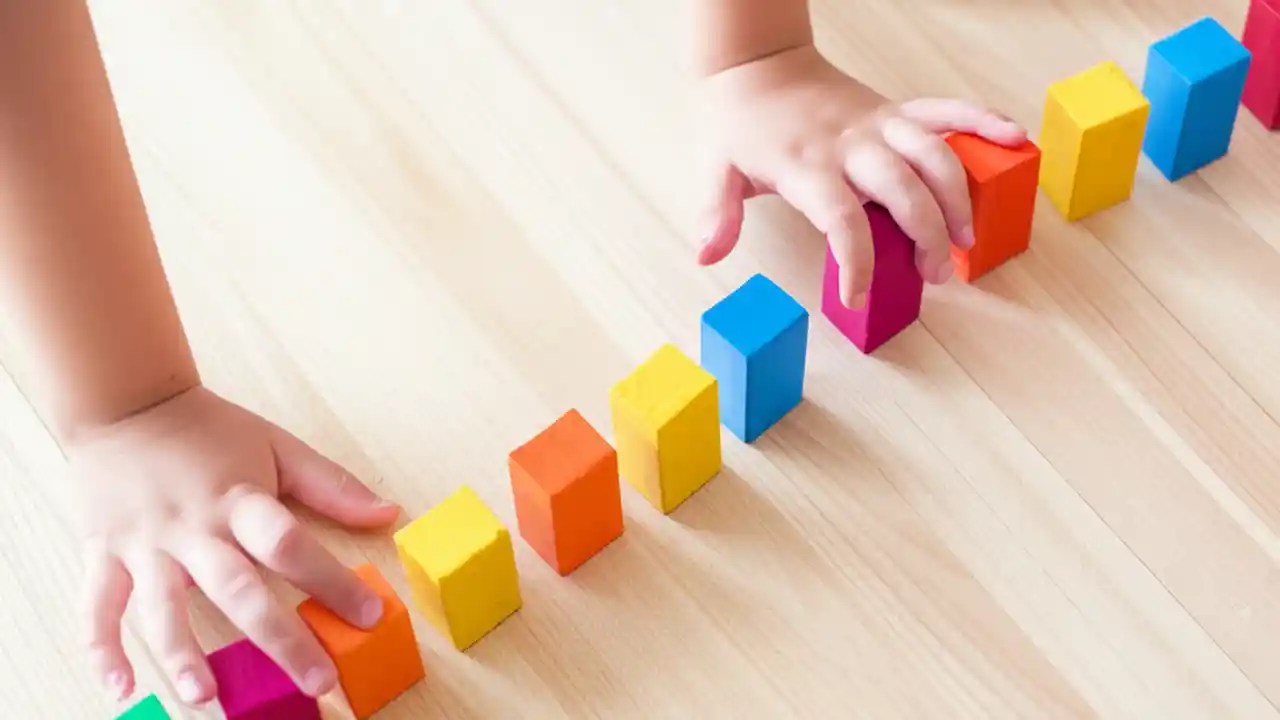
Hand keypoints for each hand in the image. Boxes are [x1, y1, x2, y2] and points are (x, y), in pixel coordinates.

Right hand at [74, 386, 400, 705]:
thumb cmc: (208, 431)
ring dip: (182, 654)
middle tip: (316, 680)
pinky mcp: (103, 554)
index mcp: (240, 500)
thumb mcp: (277, 445)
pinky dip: (103, 650)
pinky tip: (121, 688)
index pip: (290, 544)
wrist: (124, 403)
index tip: (369, 615)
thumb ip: (331, 485)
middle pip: (237, 589)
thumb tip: (388, 514)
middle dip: (278, 639)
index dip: (331, 581)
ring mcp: (145, 545)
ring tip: (205, 697)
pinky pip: (96, 608)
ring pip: (161, 607)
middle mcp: (193, 528)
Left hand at [697, 44, 1026, 306]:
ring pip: (934, 154)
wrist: (755, 64)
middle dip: (926, 235)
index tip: (858, 295)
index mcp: (806, 166)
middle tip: (936, 276)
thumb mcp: (715, 169)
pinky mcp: (894, 109)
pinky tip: (1014, 140)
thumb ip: (717, 213)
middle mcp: (849, 145)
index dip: (855, 261)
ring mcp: (877, 124)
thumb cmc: (738, 124)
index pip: (840, 220)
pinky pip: (945, 111)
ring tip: (968, 239)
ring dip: (959, 197)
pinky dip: (982, 121)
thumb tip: (707, 254)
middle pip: (902, 190)